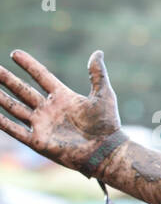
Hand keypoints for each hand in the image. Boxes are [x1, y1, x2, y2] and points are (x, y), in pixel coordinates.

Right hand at [0, 50, 121, 171]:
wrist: (106, 151)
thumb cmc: (107, 125)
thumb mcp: (104, 95)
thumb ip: (98, 74)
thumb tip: (97, 52)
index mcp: (64, 97)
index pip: (41, 76)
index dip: (29, 65)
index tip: (15, 53)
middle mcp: (50, 109)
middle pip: (23, 90)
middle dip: (7, 79)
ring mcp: (42, 125)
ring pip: (14, 107)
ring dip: (1, 98)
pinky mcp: (38, 141)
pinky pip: (15, 130)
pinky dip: (2, 122)